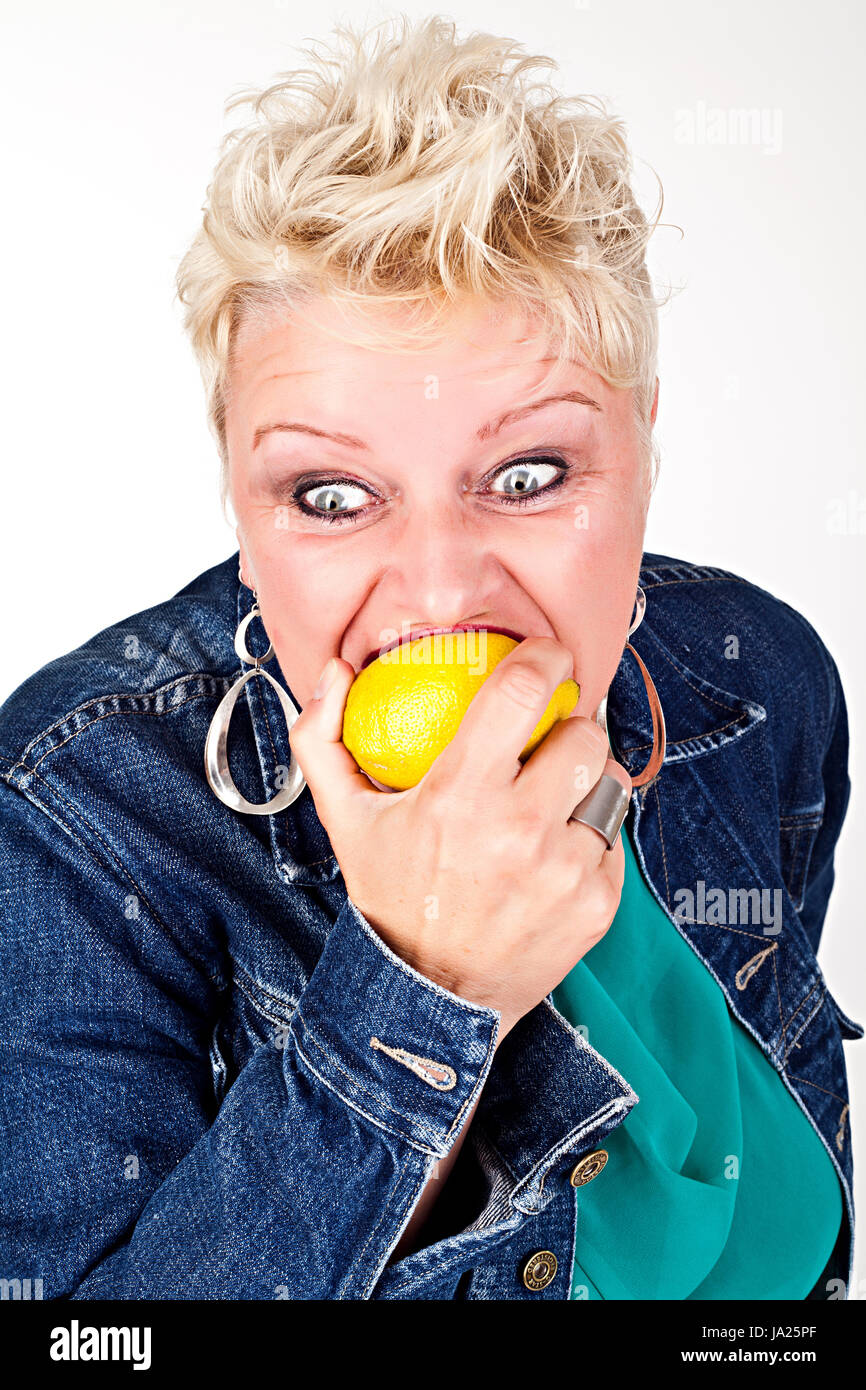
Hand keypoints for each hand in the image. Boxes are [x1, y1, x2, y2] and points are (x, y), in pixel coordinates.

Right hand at [289, 638, 628, 1042]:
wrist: (428, 999)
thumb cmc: (389, 900)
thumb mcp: (344, 820)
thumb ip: (324, 738)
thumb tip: (333, 672)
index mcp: (460, 794)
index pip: (523, 692)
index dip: (546, 657)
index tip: (549, 655)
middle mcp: (519, 828)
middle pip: (585, 734)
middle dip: (572, 727)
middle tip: (548, 741)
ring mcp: (565, 869)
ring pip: (608, 786)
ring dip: (586, 783)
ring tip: (552, 800)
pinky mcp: (596, 903)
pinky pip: (612, 842)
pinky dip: (589, 841)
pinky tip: (553, 855)